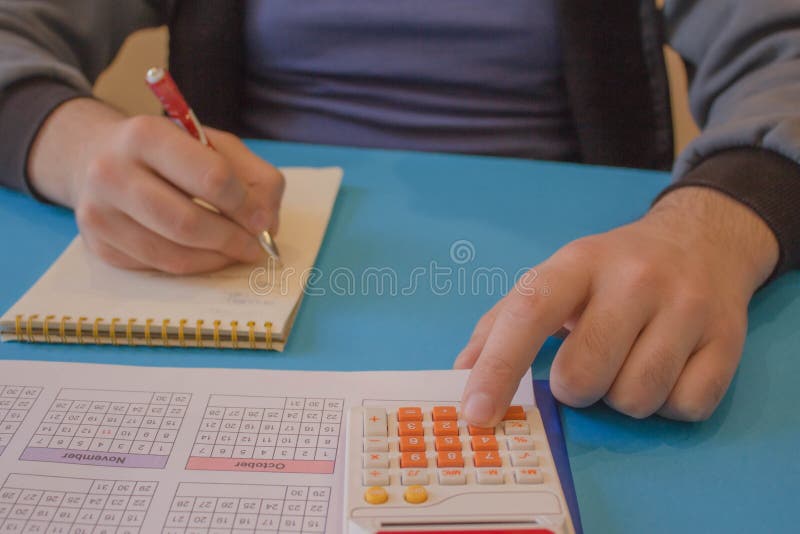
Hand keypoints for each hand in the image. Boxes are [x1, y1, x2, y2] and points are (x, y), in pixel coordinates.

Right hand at [28, 98, 283, 273]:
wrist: (97, 157)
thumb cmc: (170, 152)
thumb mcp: (214, 145)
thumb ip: (253, 176)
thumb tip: (266, 223)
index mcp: (146, 134)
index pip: (211, 177)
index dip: (245, 204)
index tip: (261, 219)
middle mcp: (111, 172)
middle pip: (187, 223)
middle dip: (232, 240)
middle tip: (254, 246)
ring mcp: (98, 212)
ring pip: (172, 254)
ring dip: (216, 259)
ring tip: (235, 251)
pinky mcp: (98, 245)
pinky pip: (157, 268)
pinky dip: (192, 266)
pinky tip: (205, 253)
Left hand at [455, 187, 778, 424]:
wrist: (701, 242)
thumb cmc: (612, 271)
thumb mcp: (555, 278)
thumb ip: (503, 323)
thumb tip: (462, 374)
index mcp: (579, 262)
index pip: (530, 313)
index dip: (499, 367)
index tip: (476, 413)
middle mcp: (635, 278)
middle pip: (583, 375)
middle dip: (576, 389)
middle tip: (589, 364)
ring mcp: (686, 307)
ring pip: (634, 399)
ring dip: (622, 398)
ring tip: (630, 362)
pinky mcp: (727, 339)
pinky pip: (684, 407)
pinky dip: (668, 403)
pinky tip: (668, 369)